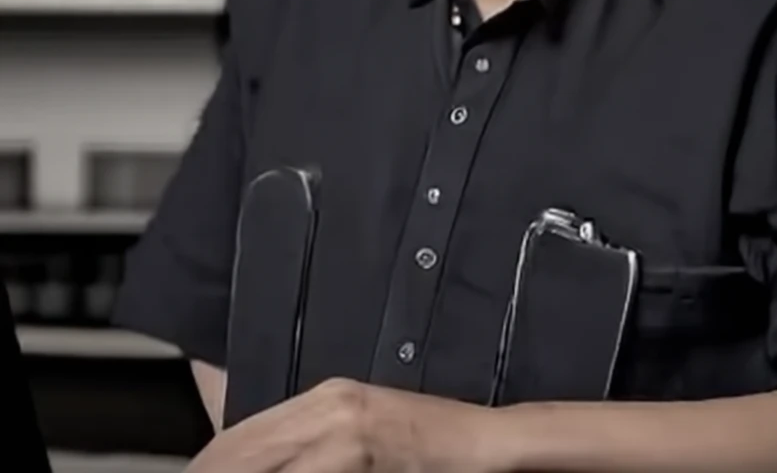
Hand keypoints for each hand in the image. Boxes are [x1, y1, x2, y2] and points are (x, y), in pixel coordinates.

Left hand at [183, 377, 503, 472]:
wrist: (482, 443)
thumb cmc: (425, 447)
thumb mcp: (361, 438)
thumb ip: (314, 444)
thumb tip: (266, 460)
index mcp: (321, 398)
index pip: (237, 439)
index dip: (206, 467)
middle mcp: (325, 404)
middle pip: (237, 451)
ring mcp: (342, 425)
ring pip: (260, 462)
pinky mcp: (360, 446)